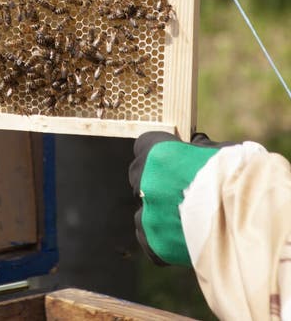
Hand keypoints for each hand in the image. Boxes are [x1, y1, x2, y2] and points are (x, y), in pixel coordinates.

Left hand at [128, 131, 228, 265]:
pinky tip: (179, 236)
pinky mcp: (157, 244)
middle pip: (140, 176)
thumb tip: (194, 150)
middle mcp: (148, 183)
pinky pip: (148, 240)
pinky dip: (160, 238)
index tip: (173, 159)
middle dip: (157, 181)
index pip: (145, 145)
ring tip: (183, 218)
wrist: (249, 219)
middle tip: (180, 189)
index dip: (161, 152)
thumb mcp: (218, 151)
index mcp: (159, 154)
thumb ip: (197, 150)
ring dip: (158, 212)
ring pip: (143, 210)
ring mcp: (150, 215)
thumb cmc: (239, 177)